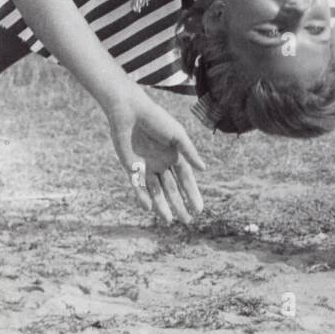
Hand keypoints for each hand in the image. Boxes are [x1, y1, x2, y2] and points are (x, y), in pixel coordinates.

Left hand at [105, 82, 205, 223]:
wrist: (130, 111)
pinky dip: (144, 197)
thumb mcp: (177, 134)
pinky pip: (138, 187)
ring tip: (170, 220)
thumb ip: (189, 152)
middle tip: (187, 221)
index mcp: (174, 155)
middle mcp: (161, 163)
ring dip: (163, 206)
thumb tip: (204, 169)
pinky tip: (150, 208)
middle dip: (180, 205)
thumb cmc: (156, 119)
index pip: (186, 179)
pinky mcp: (131, 168)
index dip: (192, 194)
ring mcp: (146, 167)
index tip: (200, 209)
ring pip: (156, 192)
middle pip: (172, 189)